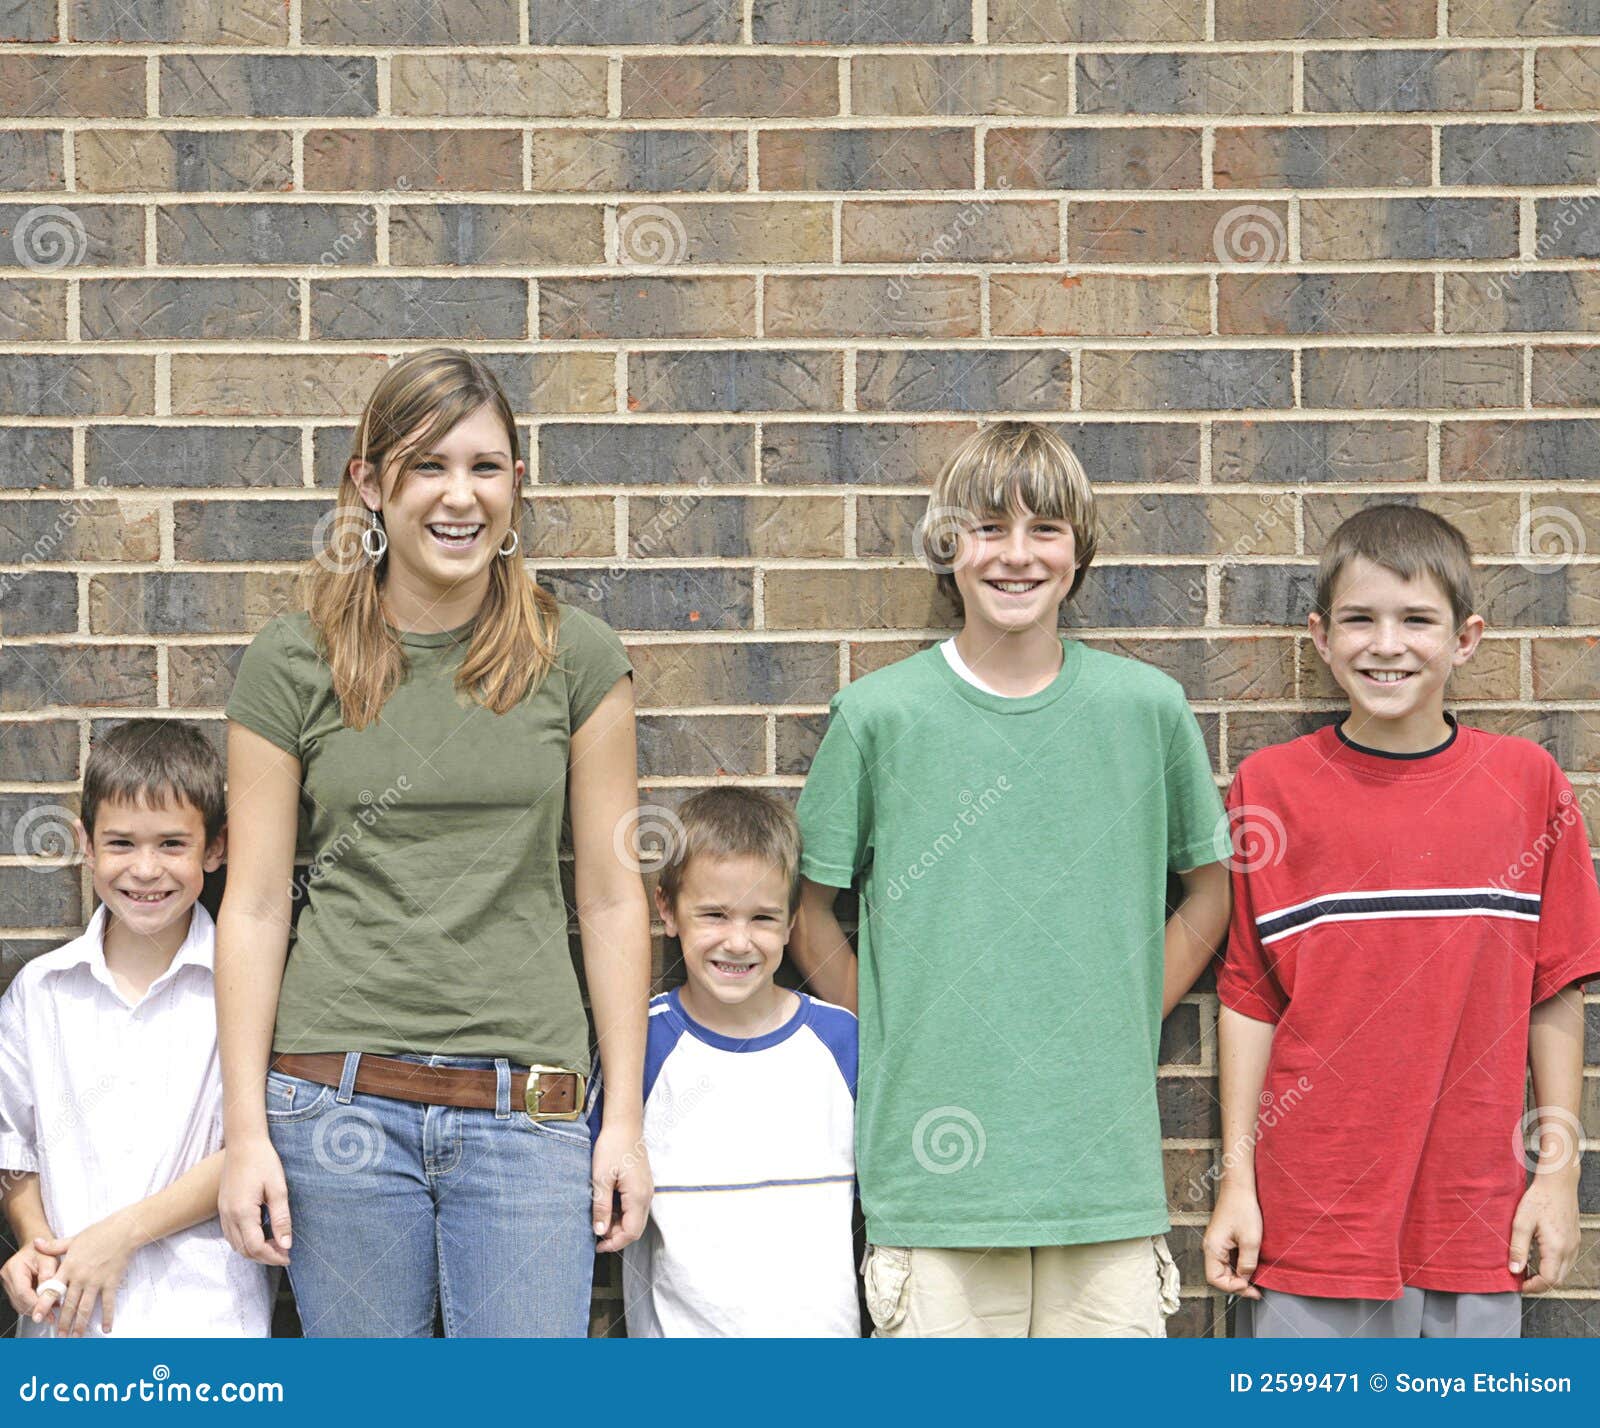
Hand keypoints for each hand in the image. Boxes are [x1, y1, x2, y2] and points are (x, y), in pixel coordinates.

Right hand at [0, 1244, 59, 1320]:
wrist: (38, 1246)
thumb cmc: (44, 1251)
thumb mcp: (50, 1259)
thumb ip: (49, 1276)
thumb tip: (49, 1295)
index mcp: (14, 1267)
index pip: (22, 1292)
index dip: (35, 1304)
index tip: (47, 1312)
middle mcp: (7, 1276)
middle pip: (19, 1300)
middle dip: (36, 1309)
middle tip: (51, 1316)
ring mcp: (7, 1283)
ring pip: (19, 1304)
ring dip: (34, 1309)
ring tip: (50, 1312)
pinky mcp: (11, 1288)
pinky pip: (20, 1301)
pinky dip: (32, 1305)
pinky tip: (44, 1305)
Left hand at [31, 1212, 137, 1336]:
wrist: (124, 1230)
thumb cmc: (99, 1232)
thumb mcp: (73, 1239)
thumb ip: (53, 1246)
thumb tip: (35, 1242)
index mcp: (69, 1267)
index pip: (52, 1290)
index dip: (43, 1305)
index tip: (37, 1318)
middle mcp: (80, 1277)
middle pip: (68, 1304)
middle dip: (63, 1322)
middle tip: (59, 1336)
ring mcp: (96, 1281)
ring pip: (85, 1308)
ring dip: (80, 1324)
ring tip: (76, 1336)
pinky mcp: (111, 1282)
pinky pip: (108, 1303)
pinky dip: (107, 1316)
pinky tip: (106, 1328)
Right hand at [218, 1135, 291, 1266]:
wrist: (243, 1143)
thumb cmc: (263, 1162)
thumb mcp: (278, 1189)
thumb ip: (281, 1218)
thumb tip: (286, 1244)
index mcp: (242, 1212)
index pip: (255, 1247)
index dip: (272, 1256)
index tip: (288, 1257)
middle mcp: (228, 1216)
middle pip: (244, 1250)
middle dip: (264, 1257)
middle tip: (284, 1253)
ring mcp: (223, 1212)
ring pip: (235, 1244)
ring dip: (254, 1250)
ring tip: (275, 1245)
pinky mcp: (222, 1207)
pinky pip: (231, 1234)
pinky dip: (245, 1241)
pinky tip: (260, 1235)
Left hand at [590, 1120, 651, 1253]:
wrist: (624, 1124)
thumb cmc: (612, 1147)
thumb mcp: (601, 1178)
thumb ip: (601, 1207)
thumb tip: (600, 1231)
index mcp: (638, 1196)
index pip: (631, 1233)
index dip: (614, 1243)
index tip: (597, 1245)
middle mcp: (647, 1196)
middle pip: (635, 1229)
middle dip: (615, 1236)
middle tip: (595, 1231)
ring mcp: (647, 1190)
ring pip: (635, 1219)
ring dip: (618, 1224)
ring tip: (598, 1217)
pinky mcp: (643, 1185)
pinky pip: (635, 1207)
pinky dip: (622, 1213)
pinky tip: (607, 1205)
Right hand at [1204, 1182, 1263, 1297]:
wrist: (1240, 1187)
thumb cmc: (1242, 1208)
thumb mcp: (1250, 1240)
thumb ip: (1247, 1263)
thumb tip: (1246, 1279)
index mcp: (1212, 1248)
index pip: (1215, 1279)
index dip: (1233, 1287)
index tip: (1250, 1288)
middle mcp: (1211, 1247)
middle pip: (1219, 1276)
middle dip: (1237, 1284)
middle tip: (1256, 1289)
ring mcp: (1216, 1243)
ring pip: (1224, 1269)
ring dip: (1239, 1276)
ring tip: (1255, 1279)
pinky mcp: (1223, 1239)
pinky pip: (1228, 1259)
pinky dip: (1239, 1266)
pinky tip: (1251, 1265)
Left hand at [1510, 1174, 1579, 1292]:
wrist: (1558, 1183)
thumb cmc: (1539, 1199)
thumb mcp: (1521, 1222)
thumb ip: (1517, 1248)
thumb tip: (1514, 1270)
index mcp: (1556, 1248)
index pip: (1548, 1280)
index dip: (1533, 1286)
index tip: (1518, 1284)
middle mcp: (1569, 1250)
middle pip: (1558, 1280)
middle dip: (1540, 1285)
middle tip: (1522, 1280)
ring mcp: (1574, 1246)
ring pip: (1564, 1272)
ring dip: (1548, 1276)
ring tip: (1528, 1270)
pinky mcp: (1575, 1240)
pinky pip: (1567, 1262)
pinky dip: (1554, 1267)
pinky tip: (1540, 1258)